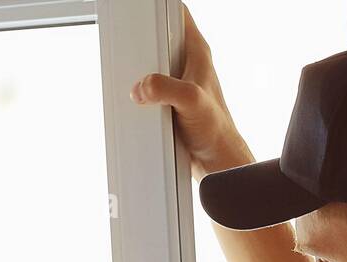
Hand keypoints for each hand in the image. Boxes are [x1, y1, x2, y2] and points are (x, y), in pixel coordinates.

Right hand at [129, 6, 252, 178]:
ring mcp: (177, 82)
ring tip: (131, 79)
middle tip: (129, 53)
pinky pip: (148, 87)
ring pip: (150, 63)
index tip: (139, 12)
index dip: (159, 8)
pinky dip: (139, 91)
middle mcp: (187, 63)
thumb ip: (166, 89)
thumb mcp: (190, 102)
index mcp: (197, 52)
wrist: (217, 161)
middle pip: (157, 37)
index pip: (177, 13)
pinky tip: (135, 100)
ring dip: (137, 70)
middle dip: (140, 42)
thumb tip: (143, 86)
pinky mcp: (169, 101)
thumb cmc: (216, 130)